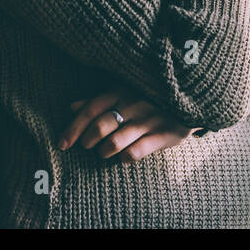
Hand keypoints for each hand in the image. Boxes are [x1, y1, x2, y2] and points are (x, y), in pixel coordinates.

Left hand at [58, 87, 199, 163]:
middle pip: (100, 127)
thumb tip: (71, 107)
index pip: (90, 110)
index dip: (73, 128)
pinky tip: (123, 157)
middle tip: (87, 146)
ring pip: (115, 143)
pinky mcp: (162, 135)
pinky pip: (134, 153)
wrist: (187, 101)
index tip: (62, 144)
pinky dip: (124, 159)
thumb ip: (97, 101)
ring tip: (105, 151)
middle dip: (88, 141)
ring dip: (105, 151)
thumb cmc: (147, 98)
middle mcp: (133, 104)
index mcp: (121, 91)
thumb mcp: (123, 93)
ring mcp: (148, 120)